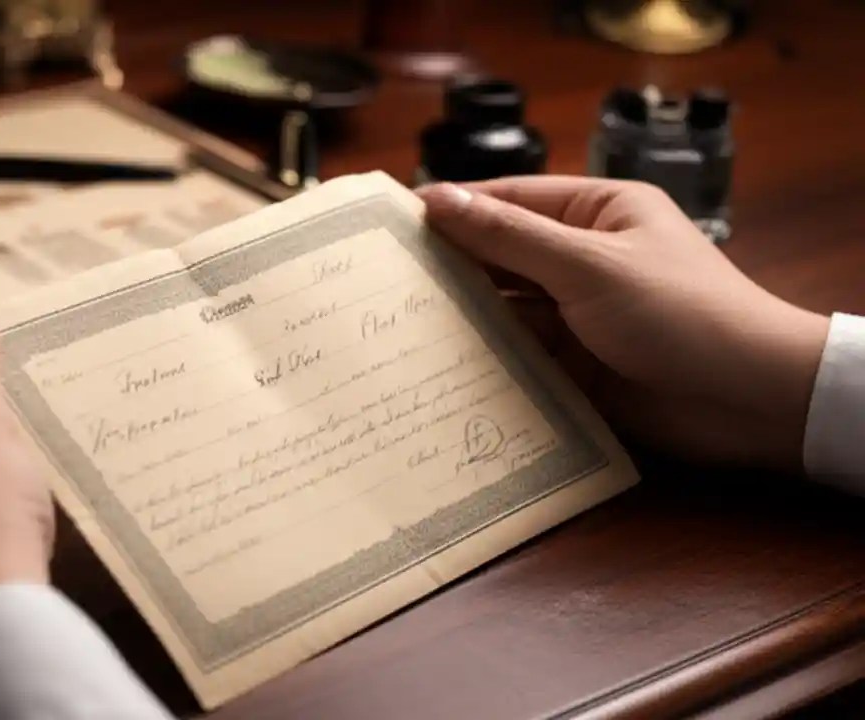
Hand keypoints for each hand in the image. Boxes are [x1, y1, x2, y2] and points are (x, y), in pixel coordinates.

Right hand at [419, 177, 829, 472]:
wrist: (747, 400)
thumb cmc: (679, 313)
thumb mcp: (589, 264)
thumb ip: (510, 236)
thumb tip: (439, 199)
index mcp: (598, 213)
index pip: (511, 199)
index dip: (454, 207)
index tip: (392, 220)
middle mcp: (584, 258)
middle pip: (502, 254)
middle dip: (451, 265)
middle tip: (381, 278)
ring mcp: (579, 314)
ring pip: (506, 308)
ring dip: (463, 315)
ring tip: (396, 322)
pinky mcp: (575, 364)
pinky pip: (519, 354)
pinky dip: (485, 357)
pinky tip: (438, 362)